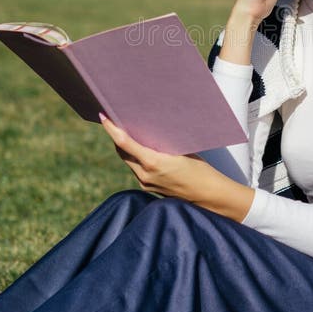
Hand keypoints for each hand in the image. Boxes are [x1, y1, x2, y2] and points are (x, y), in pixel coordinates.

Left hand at [99, 115, 254, 220]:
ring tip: (127, 131)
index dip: (112, 128)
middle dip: (117, 135)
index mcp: (152, 162)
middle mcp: (144, 174)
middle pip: (122, 151)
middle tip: (116, 120)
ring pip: (128, 160)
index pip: (124, 143)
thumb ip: (160, 144)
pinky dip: (136, 158)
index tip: (104, 116)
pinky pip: (136, 169)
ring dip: (126, 147)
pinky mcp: (149, 188)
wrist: (208, 195)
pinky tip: (141, 149)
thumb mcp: (181, 151)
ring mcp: (145, 183)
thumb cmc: (200, 170)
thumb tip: (147, 133)